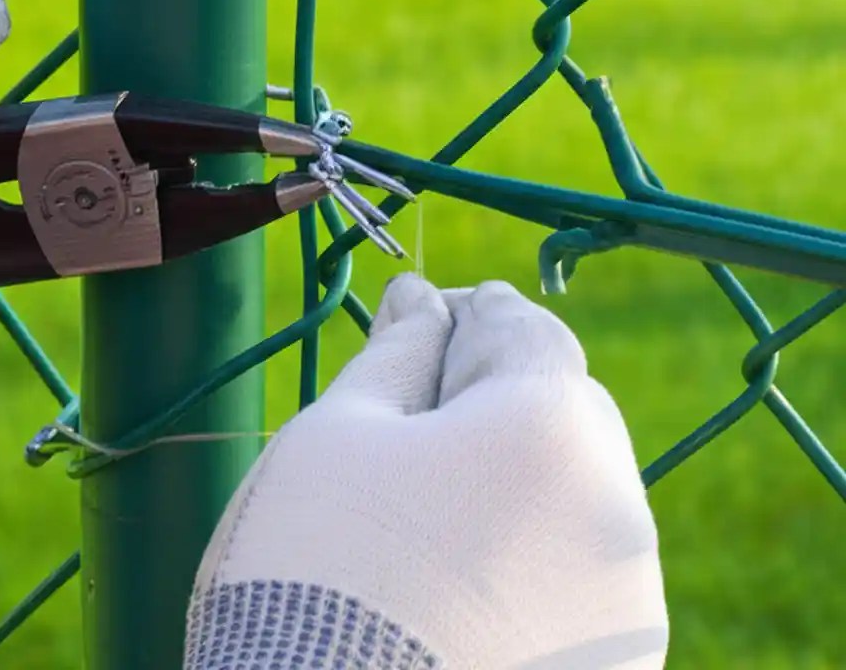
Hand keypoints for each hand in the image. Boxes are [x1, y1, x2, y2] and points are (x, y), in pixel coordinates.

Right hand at [186, 276, 667, 668]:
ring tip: (423, 510)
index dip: (466, 313)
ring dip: (512, 481)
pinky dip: (526, 557)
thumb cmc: (306, 574)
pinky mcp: (614, 668)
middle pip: (562, 413)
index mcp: (549, 432)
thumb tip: (418, 298)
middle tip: (413, 410)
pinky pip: (574, 578)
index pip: (523, 331)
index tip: (420, 317)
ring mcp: (623, 606)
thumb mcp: (332, 441)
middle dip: (494, 396)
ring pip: (572, 500)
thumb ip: (392, 356)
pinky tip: (451, 578)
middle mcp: (612, 513)